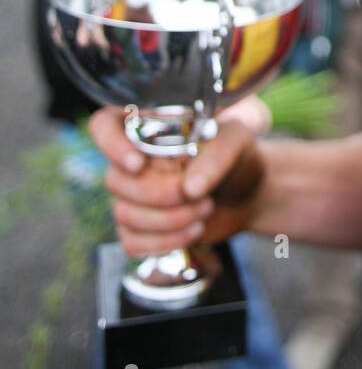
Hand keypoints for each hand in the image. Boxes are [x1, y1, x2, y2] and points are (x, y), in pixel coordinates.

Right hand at [89, 97, 270, 254]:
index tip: (139, 164)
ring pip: (124, 214)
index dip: (111, 145)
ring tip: (206, 209)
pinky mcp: (139, 228)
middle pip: (116, 181)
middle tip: (201, 195)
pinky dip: (164, 243)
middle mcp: (131, 160)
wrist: (250, 192)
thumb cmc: (237, 157)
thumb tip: (190, 188)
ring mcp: (131, 196)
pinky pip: (131, 242)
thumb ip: (216, 156)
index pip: (103, 126)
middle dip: (162, 195)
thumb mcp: (236, 143)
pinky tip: (193, 231)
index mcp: (147, 127)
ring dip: (169, 220)